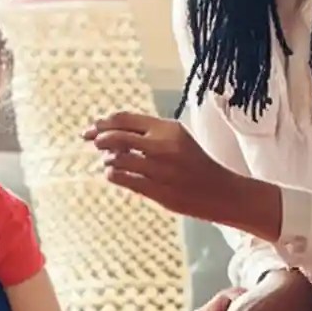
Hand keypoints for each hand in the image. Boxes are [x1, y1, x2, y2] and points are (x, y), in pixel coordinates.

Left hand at [84, 112, 255, 229]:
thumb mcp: (177, 138)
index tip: (92, 127)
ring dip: (108, 159)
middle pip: (117, 136)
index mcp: (168, 129)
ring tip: (110, 161)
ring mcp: (159, 169)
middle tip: (94, 142)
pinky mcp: (157, 190)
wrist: (219, 191)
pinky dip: (113, 175)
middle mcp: (163, 146)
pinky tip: (114, 174)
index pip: (125, 119)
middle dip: (99, 139)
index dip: (104, 122)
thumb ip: (149, 133)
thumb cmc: (194, 162)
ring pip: (117, 159)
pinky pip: (124, 179)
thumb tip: (111, 130)